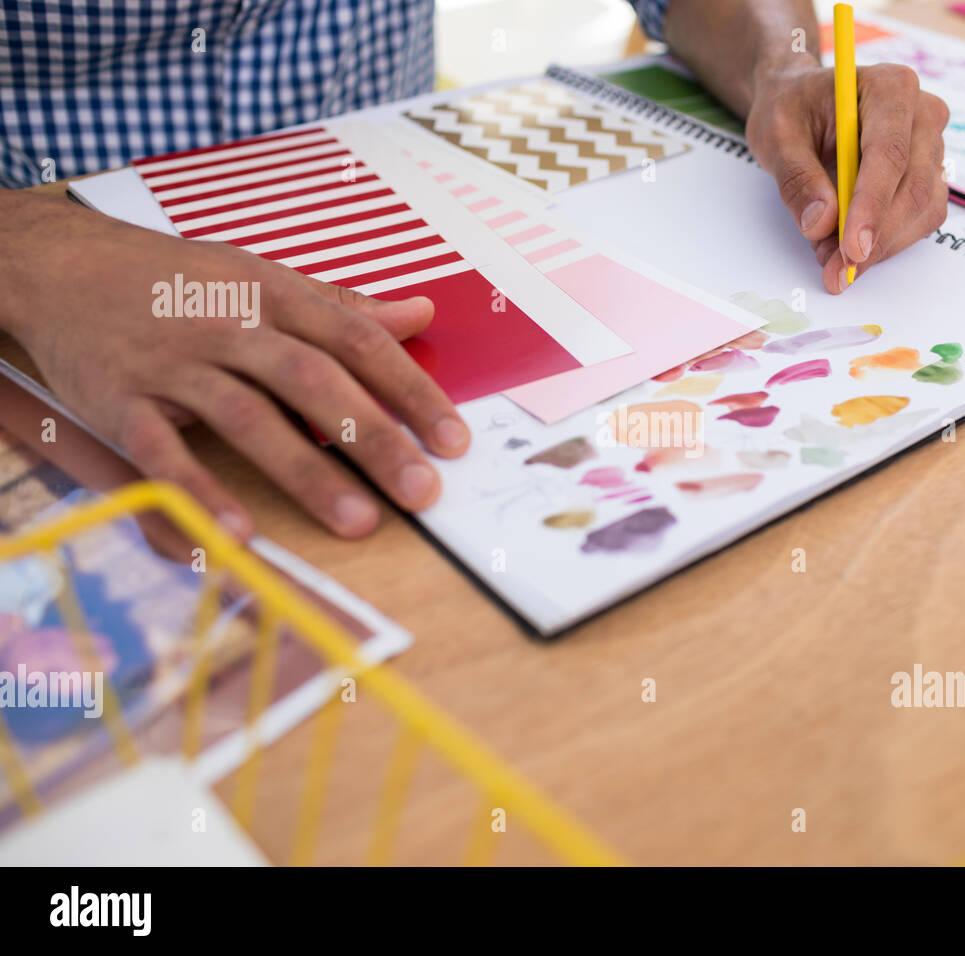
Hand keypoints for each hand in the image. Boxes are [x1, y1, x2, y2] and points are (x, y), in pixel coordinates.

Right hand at [0, 194, 469, 539]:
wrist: (57, 264)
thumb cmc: (176, 278)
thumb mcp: (261, 275)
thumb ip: (341, 305)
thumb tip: (420, 315)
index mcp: (272, 292)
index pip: (356, 341)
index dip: (410, 390)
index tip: (453, 440)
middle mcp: (229, 323)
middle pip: (313, 381)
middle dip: (374, 438)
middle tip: (424, 491)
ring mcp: (172, 362)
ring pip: (248, 418)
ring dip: (306, 474)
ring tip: (359, 522)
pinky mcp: (119, 401)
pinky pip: (162, 455)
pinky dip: (200, 496)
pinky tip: (240, 537)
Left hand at [746, 60, 949, 293]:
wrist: (802, 102)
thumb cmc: (792, 108)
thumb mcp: (776, 136)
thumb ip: (797, 179)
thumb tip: (821, 224)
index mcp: (889, 87)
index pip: (890, 154)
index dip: (872, 206)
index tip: (852, 249)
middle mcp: (923, 113)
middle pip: (913, 188)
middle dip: (875, 238)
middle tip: (835, 271)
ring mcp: (931, 146)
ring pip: (922, 210)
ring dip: (881, 245)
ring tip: (831, 258)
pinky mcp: (928, 176)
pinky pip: (919, 219)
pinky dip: (886, 242)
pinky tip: (849, 248)